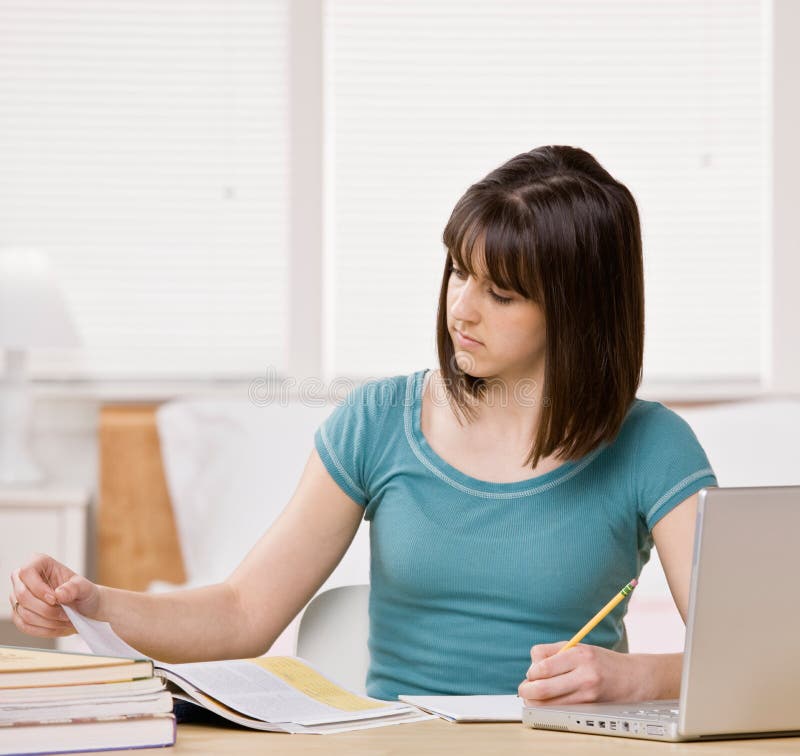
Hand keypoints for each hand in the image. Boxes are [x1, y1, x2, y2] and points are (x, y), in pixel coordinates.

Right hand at [9, 553, 100, 637]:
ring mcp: (18, 597)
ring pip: (24, 614)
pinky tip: (57, 626)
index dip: (39, 588)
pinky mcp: (19, 614)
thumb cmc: (84, 593)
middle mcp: (24, 579)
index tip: (55, 599)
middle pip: (22, 596)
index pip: (26, 572)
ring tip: (65, 620)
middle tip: (65, 613)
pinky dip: (43, 629)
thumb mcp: (86, 587)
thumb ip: (75, 587)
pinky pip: (25, 626)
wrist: (84, 607)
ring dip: (47, 621)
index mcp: (39, 563)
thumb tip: (60, 593)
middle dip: (46, 609)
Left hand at [518, 641, 642, 704]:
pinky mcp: (590, 708)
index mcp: (579, 655)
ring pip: (549, 704)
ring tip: (534, 697)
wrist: (634, 678)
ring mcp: (588, 694)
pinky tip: (549, 703)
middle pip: (542, 687)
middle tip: (524, 689)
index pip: (542, 665)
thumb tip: (531, 667)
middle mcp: (584, 675)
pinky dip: (550, 708)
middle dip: (526, 690)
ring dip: (536, 702)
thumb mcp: (579, 648)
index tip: (531, 673)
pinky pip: (562, 711)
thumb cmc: (602, 661)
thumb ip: (553, 653)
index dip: (531, 671)